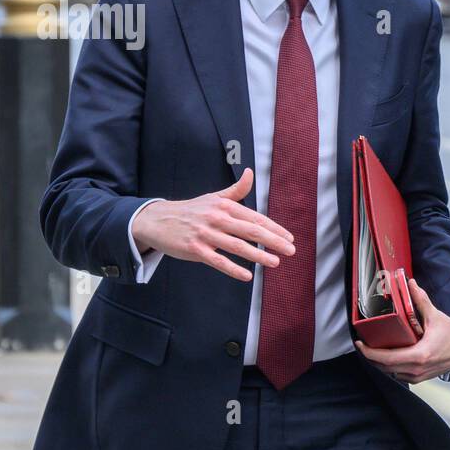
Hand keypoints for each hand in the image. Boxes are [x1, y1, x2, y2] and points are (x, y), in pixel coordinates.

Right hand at [130, 168, 294, 281]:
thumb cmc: (192, 210)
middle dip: (273, 241)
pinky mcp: (195, 249)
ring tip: (275, 262)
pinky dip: (233, 269)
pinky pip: (217, 261)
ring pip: (237, 246)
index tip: (289, 238)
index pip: (255, 218)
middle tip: (291, 250)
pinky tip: (247, 276)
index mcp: (224, 206)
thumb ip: (236, 190)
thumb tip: (250, 173)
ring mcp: (206, 234)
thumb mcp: (213, 197)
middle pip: (250, 230)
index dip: (274, 228)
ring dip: (258, 255)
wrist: (158, 220)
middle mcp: (217, 218)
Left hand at [355, 279, 449, 383]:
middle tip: (362, 345)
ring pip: (391, 373)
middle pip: (385, 367)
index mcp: (420, 355)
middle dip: (371, 357)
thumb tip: (410, 283)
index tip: (360, 344)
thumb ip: (421, 300)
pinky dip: (390, 366)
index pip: (387, 358)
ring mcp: (419, 376)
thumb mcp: (435, 316)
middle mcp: (418, 369)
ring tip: (372, 349)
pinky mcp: (420, 378)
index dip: (370, 353)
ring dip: (380, 363)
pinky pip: (399, 374)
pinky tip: (387, 355)